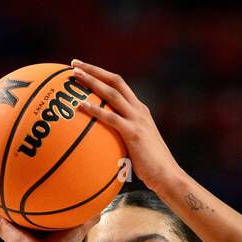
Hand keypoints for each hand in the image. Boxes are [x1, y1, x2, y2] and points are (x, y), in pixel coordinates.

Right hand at [0, 172, 95, 241]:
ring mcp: (6, 222)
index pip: (28, 199)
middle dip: (1, 182)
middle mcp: (18, 219)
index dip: (24, 185)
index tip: (22, 168)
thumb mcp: (77, 227)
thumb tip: (104, 206)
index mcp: (33, 219)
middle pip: (7, 197)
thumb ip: (88, 216)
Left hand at [69, 59, 183, 191]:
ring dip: (92, 82)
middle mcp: (139, 110)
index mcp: (140, 110)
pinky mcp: (133, 133)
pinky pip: (111, 118)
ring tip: (74, 75)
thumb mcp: (136, 146)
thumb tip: (102, 143)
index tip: (84, 68)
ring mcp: (137, 120)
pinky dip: (95, 110)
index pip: (120, 84)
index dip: (102, 74)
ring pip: (112, 94)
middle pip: (115, 81)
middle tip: (74, 64)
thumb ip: (122, 138)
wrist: (167, 176)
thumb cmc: (150, 167)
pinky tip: (80, 106)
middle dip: (94, 70)